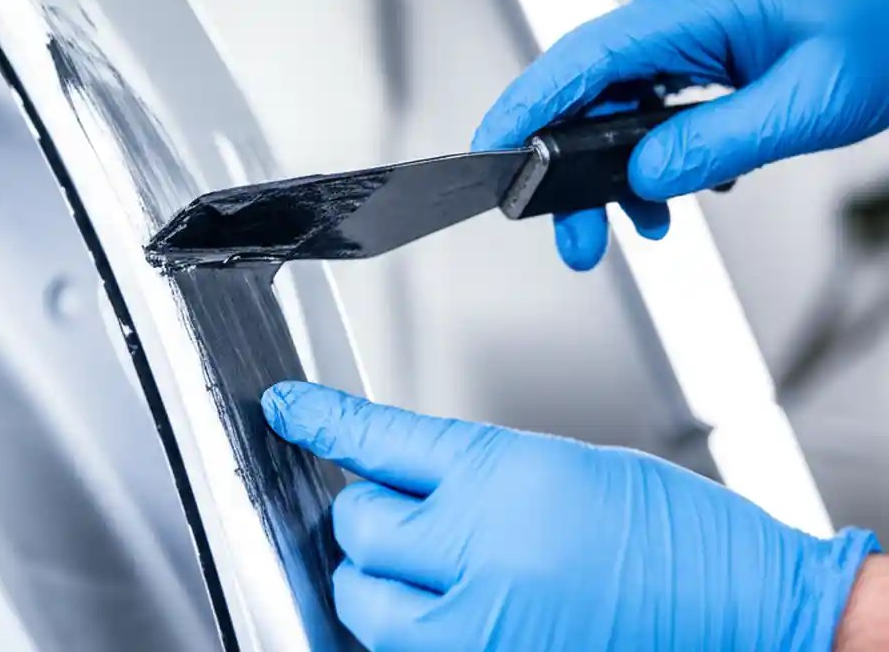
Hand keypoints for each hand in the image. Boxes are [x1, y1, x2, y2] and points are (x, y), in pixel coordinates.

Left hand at [262, 381, 879, 650]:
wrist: (746, 612)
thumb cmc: (673, 537)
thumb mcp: (558, 466)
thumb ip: (468, 472)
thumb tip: (396, 473)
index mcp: (502, 475)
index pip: (374, 437)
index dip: (319, 417)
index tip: (288, 408)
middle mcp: (479, 551)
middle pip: (356, 524)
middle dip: (369, 516)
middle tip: (407, 516)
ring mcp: (478, 627)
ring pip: (362, 600)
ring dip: (377, 580)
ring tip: (427, 571)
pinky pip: (402, 651)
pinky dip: (408, 629)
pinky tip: (447, 607)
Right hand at [473, 0, 888, 270]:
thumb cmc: (886, 26)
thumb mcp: (809, 103)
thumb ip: (717, 143)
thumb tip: (645, 177)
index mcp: (687, 5)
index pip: (581, 61)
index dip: (526, 110)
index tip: (489, 153)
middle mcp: (669, 6)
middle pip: (589, 97)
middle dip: (578, 176)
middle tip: (580, 242)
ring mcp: (678, 20)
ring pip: (615, 106)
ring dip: (619, 171)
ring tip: (644, 223)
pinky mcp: (691, 38)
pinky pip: (647, 98)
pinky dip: (651, 148)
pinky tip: (673, 183)